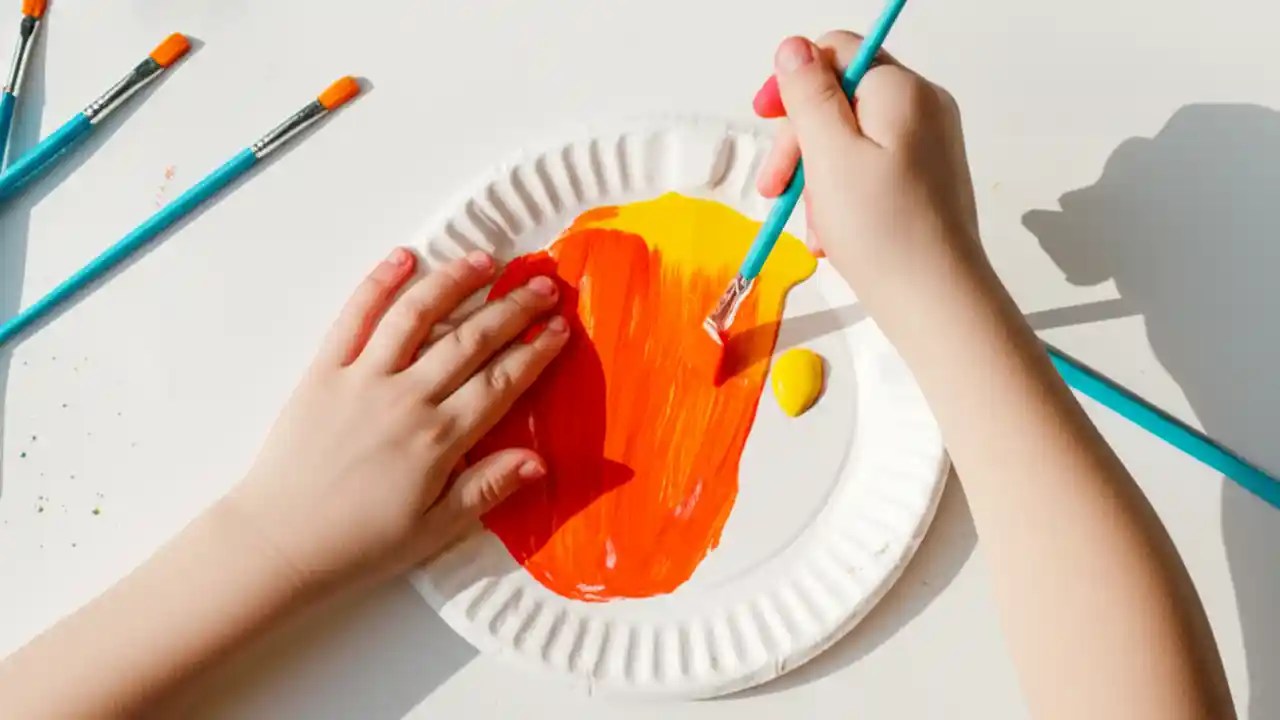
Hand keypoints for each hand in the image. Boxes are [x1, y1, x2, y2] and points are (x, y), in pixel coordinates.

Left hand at [224, 247, 568, 594]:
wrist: (278, 542)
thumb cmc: (359, 543)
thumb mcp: (434, 530)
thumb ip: (487, 489)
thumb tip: (538, 460)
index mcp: (439, 440)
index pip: (500, 383)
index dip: (535, 352)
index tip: (560, 327)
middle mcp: (406, 399)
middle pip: (470, 340)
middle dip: (513, 309)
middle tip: (543, 285)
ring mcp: (362, 378)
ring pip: (417, 315)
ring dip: (455, 281)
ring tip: (486, 260)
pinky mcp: (324, 370)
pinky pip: (354, 316)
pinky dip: (379, 282)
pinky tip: (404, 257)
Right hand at [753, 32, 981, 301]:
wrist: (935, 301)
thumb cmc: (881, 230)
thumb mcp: (829, 154)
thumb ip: (808, 95)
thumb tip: (794, 47)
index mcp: (900, 90)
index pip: (836, 51)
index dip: (793, 82)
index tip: (764, 120)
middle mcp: (922, 107)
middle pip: (840, 99)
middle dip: (801, 142)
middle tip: (776, 191)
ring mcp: (928, 144)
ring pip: (850, 140)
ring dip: (818, 179)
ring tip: (815, 228)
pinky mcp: (927, 180)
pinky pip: (870, 169)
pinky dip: (843, 196)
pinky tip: (833, 236)